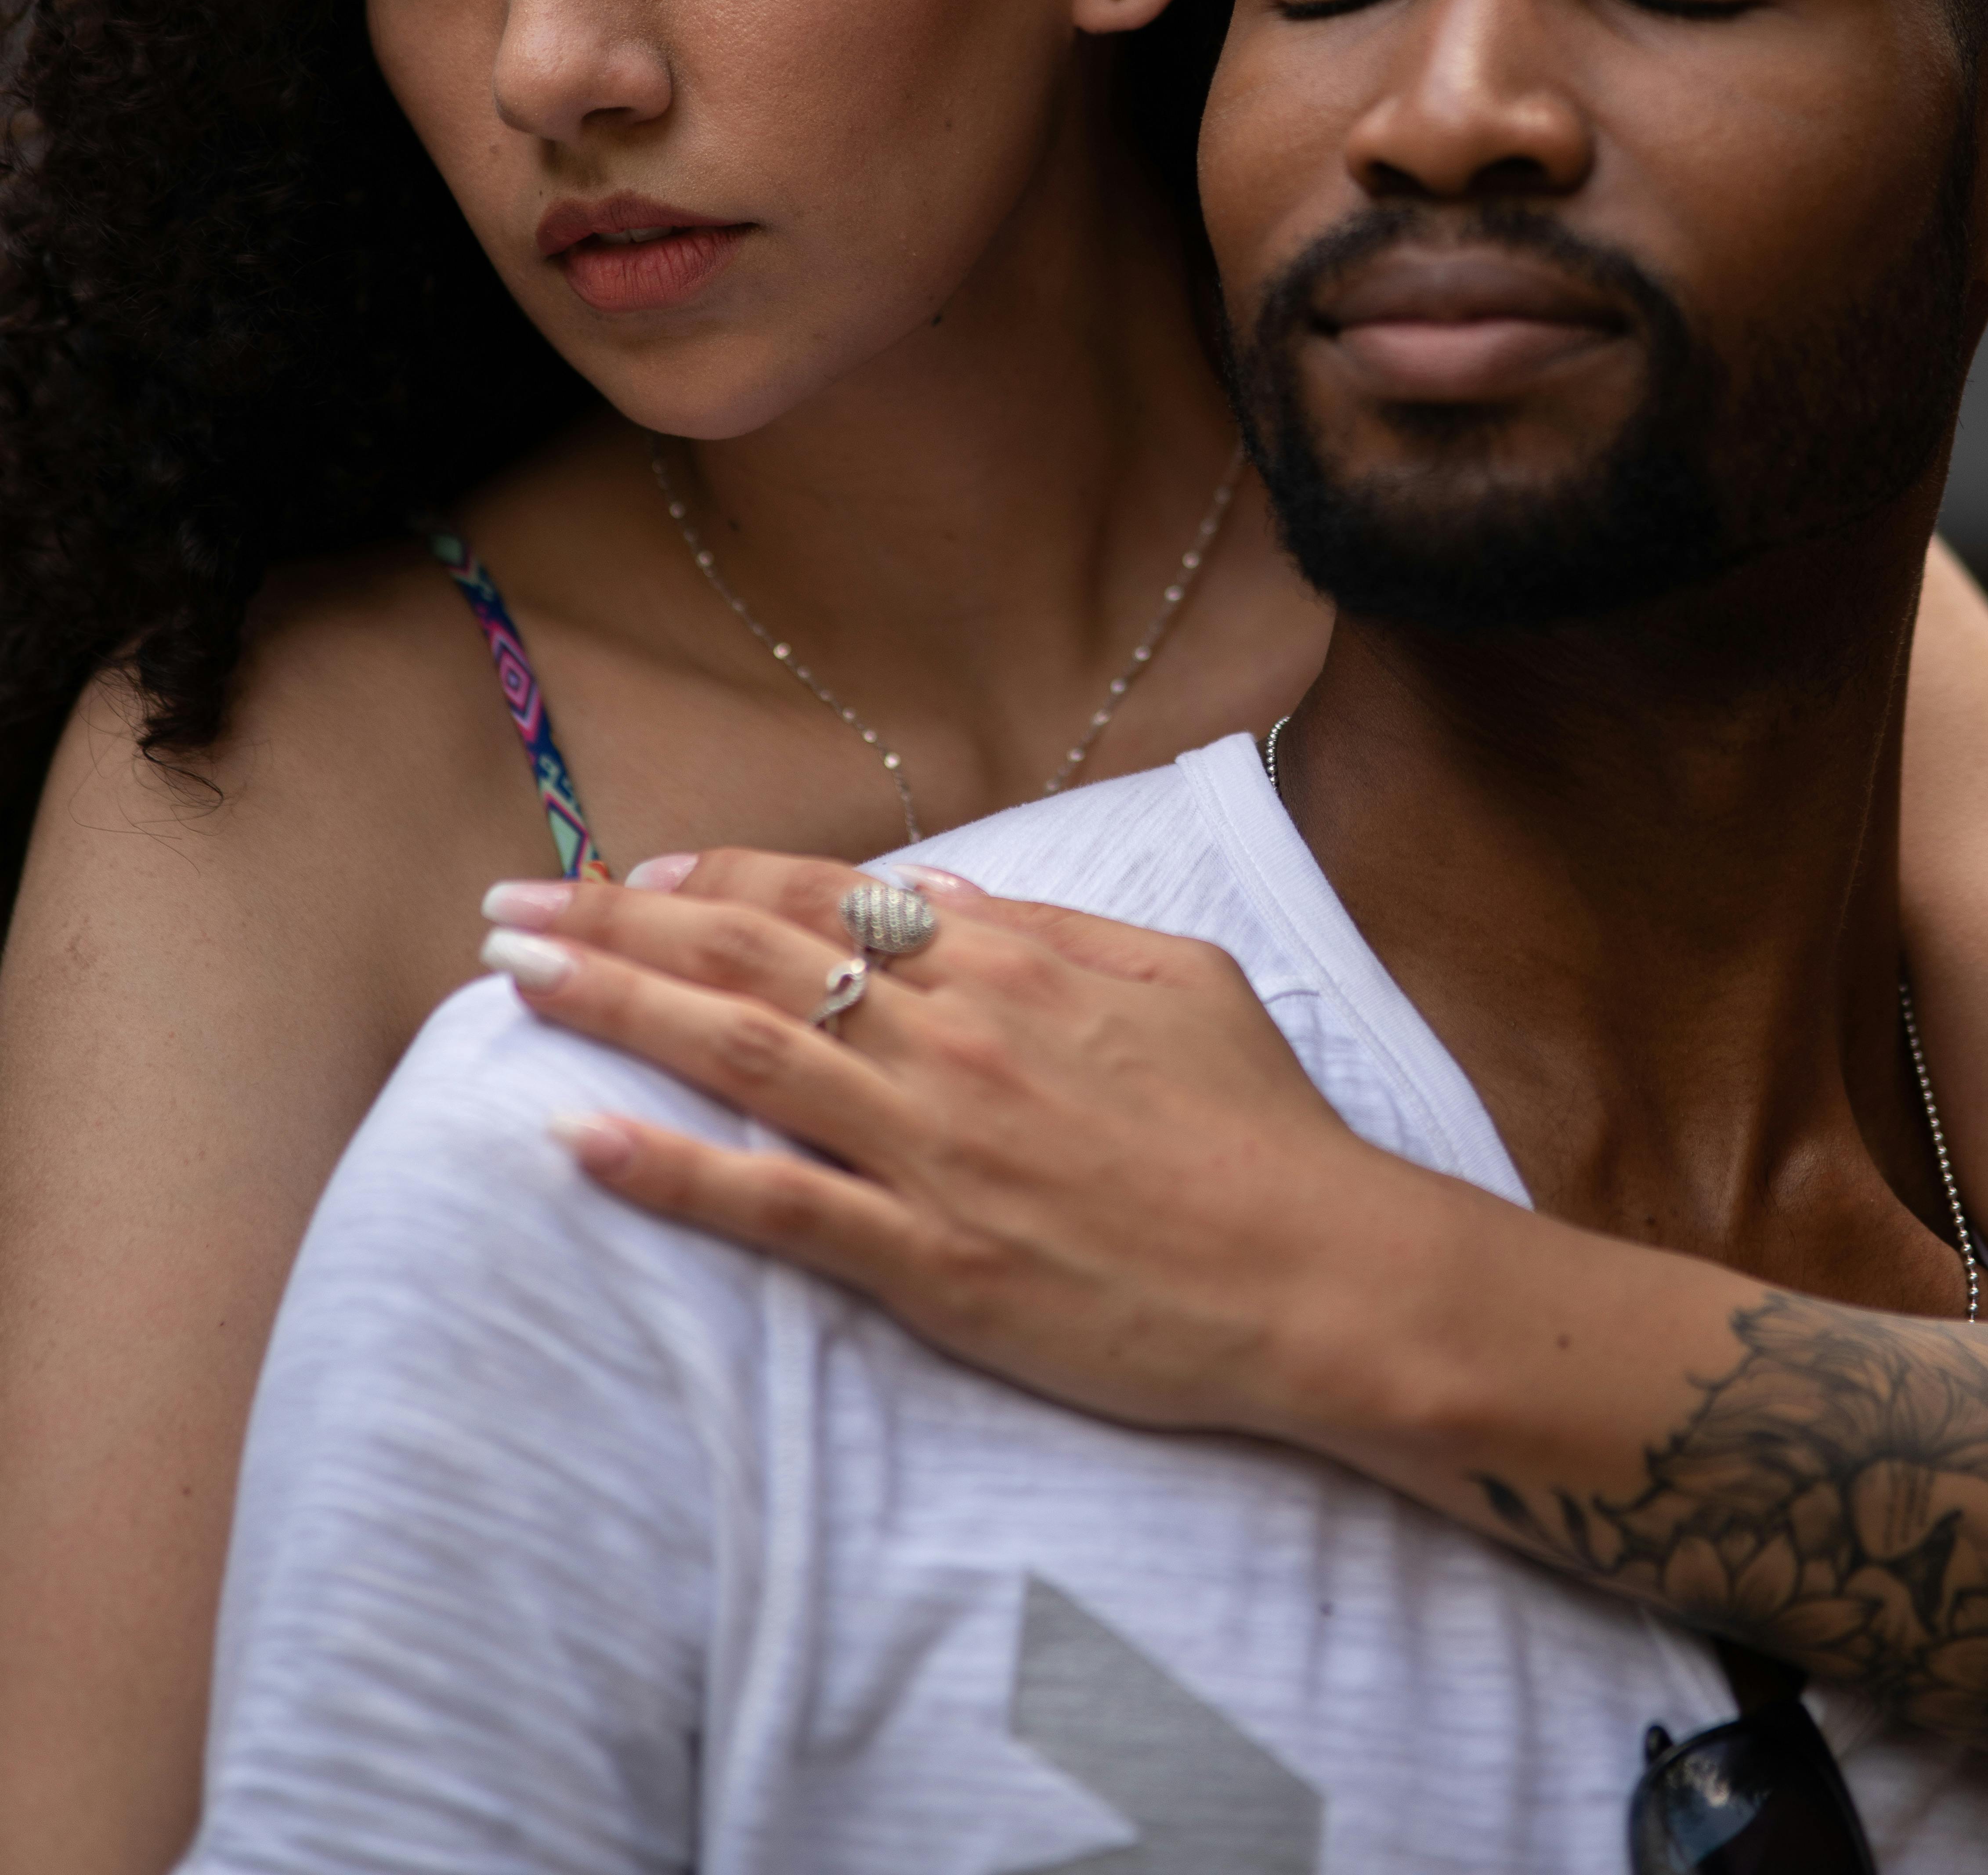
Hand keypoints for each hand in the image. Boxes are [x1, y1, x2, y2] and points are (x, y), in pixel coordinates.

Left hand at [477, 852, 1434, 1440]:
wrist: (1319, 1272)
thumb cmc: (1261, 1127)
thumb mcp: (1178, 976)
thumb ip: (1049, 928)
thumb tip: (936, 889)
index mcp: (1012, 970)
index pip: (829, 900)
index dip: (715, 881)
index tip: (628, 875)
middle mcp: (956, 1044)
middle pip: (754, 960)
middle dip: (616, 926)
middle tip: (508, 910)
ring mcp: (937, 1153)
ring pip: (744, 1056)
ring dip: (614, 1012)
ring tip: (511, 983)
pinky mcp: (934, 1263)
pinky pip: (779, 1209)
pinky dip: (674, 1173)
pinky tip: (583, 1143)